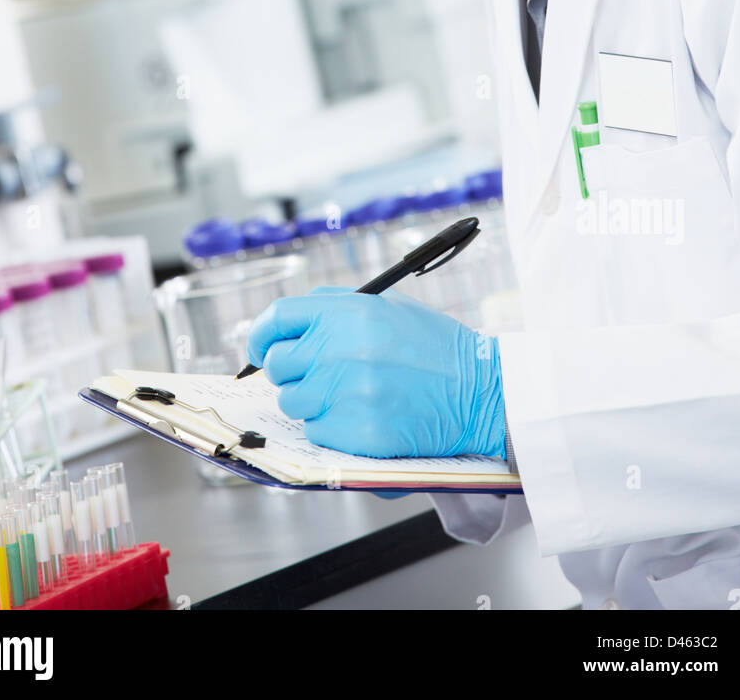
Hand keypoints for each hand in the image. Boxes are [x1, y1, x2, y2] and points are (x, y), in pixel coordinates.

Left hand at [246, 287, 505, 459]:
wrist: (480, 390)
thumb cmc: (433, 346)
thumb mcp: (385, 306)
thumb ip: (334, 307)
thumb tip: (284, 324)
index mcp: (347, 314)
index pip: (278, 318)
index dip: (261, 334)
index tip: (259, 347)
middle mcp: (340, 351)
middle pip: (278, 365)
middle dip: (290, 371)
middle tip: (317, 374)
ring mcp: (346, 394)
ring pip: (293, 402)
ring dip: (311, 401)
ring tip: (349, 394)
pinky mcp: (356, 434)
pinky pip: (317, 432)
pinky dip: (332, 428)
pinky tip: (364, 415)